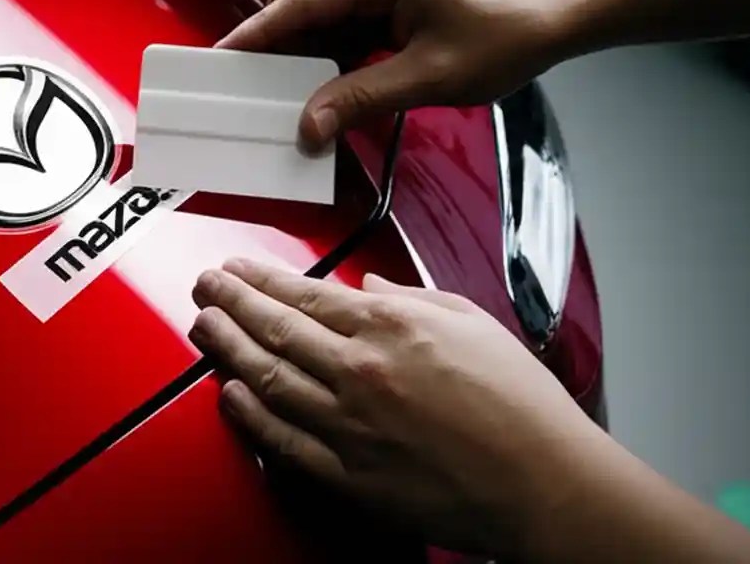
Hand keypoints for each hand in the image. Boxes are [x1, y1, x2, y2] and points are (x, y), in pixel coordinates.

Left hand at [188, 258, 606, 555]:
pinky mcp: (348, 472)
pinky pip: (281, 439)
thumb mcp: (472, 321)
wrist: (545, 482)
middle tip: (205, 286)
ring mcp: (349, 423)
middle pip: (274, 328)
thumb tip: (371, 283)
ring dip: (226, 348)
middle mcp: (361, 370)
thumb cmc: (520, 405)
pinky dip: (248, 415)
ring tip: (204, 326)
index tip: (237, 268)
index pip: (306, 292)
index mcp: (392, 327)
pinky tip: (227, 393)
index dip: (261, 277)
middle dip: (230, 301)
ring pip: (266, 377)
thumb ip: (413, 297)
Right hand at [216, 0, 570, 152]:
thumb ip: (361, 98)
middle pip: (297, 4)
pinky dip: (329, 55)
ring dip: (304, 56)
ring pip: (316, 16)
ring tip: (291, 99)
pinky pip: (341, 23)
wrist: (555, 14)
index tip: (218, 62)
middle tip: (256, 94)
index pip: (296, 4)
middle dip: (275, 50)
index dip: (254, 36)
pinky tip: (329, 87)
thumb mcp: (429, 78)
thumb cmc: (506, 35)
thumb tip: (309, 124)